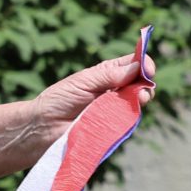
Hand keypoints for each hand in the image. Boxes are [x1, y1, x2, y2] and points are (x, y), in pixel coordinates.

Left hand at [33, 48, 155, 143]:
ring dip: (140, 99)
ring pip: (139, 101)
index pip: (135, 64)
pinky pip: (129, 120)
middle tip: (141, 91)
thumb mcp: (83, 81)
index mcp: (108, 74)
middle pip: (142, 83)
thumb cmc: (58, 100)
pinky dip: (128, 116)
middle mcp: (116, 90)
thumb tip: (138, 67)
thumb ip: (109, 75)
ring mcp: (116, 109)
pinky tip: (124, 115)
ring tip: (136, 100)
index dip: (144, 64)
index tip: (147, 68)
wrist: (42, 126)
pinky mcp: (113, 126)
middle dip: (146, 85)